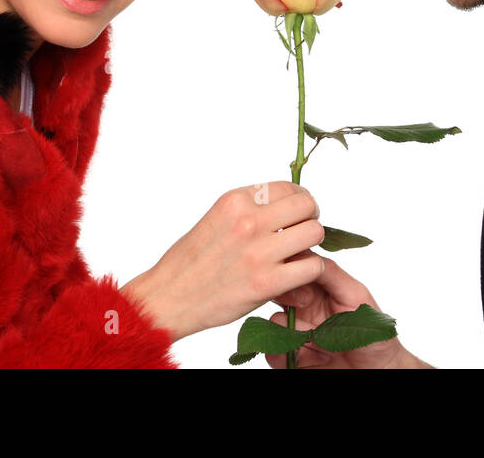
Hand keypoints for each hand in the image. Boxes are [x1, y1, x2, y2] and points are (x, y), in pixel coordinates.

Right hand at [120, 181, 324, 341]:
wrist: (169, 297)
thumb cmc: (190, 261)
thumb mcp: (217, 218)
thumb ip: (249, 209)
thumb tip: (285, 204)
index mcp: (235, 200)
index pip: (288, 187)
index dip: (299, 200)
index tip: (297, 213)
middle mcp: (248, 220)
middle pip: (306, 205)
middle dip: (310, 217)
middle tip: (303, 232)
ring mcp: (258, 251)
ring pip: (314, 232)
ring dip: (312, 244)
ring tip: (299, 254)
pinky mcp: (266, 283)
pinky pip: (312, 266)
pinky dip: (311, 271)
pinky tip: (298, 275)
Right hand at [265, 254, 425, 367]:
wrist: (378, 371)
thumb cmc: (374, 333)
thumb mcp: (355, 295)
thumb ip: (330, 272)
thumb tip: (305, 251)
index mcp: (317, 286)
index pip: (293, 267)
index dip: (292, 271)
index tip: (304, 285)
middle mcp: (302, 305)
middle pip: (276, 291)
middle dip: (286, 297)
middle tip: (305, 304)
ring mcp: (295, 330)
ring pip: (273, 322)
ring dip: (295, 332)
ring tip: (320, 341)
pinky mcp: (290, 355)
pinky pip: (273, 352)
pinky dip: (290, 355)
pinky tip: (317, 358)